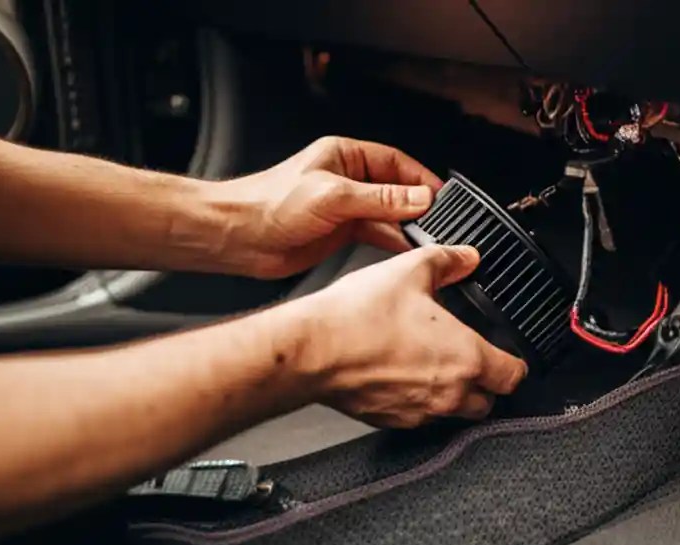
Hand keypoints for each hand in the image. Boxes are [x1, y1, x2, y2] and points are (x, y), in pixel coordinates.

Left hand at [212, 136, 442, 278]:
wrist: (237, 236)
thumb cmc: (269, 204)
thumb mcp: (332, 196)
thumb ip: (380, 199)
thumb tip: (418, 198)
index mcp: (345, 156)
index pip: (396, 162)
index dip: (421, 179)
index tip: (442, 197)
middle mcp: (347, 180)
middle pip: (396, 190)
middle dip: (418, 206)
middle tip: (439, 223)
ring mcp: (345, 207)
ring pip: (388, 215)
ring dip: (407, 227)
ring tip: (427, 240)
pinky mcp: (340, 232)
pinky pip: (376, 235)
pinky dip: (393, 243)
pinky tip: (406, 251)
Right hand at [274, 244, 528, 427]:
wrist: (312, 351)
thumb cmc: (359, 317)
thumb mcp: (410, 270)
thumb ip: (447, 261)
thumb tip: (466, 257)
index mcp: (466, 358)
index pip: (513, 376)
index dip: (514, 364)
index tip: (508, 355)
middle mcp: (448, 393)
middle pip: (487, 402)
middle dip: (485, 384)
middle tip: (471, 360)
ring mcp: (419, 412)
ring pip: (453, 414)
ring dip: (452, 395)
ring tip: (433, 366)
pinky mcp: (391, 420)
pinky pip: (418, 418)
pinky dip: (418, 402)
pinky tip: (400, 375)